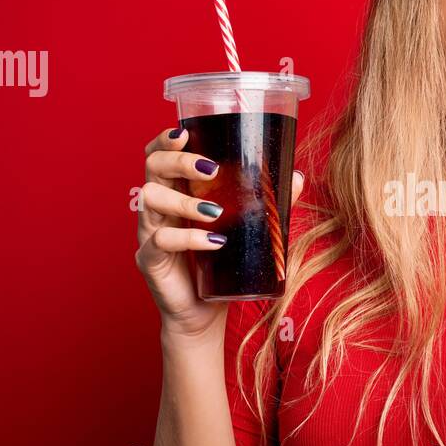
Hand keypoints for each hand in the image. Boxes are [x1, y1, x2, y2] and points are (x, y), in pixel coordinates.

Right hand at [135, 126, 304, 339]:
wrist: (206, 313)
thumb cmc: (222, 265)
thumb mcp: (245, 230)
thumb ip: (265, 204)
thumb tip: (295, 177)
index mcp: (175, 192)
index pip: (159, 156)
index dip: (165, 140)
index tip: (184, 132)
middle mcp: (158, 208)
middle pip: (152, 168)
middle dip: (179, 161)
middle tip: (210, 169)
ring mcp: (150, 233)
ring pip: (151, 200)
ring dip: (185, 202)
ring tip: (216, 213)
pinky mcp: (150, 261)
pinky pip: (160, 241)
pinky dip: (188, 239)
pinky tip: (214, 243)